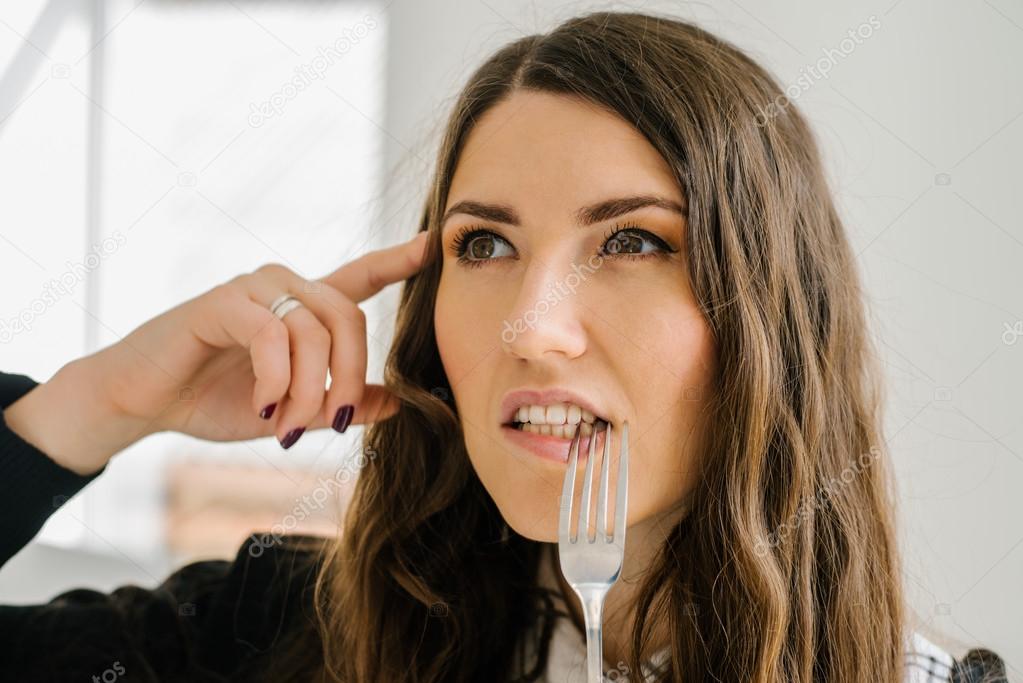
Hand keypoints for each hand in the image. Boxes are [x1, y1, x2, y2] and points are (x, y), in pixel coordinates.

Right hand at [8, 232, 429, 473]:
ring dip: (309, 391)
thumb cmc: (214, 399)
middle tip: (330, 423)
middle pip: (350, 319)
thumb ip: (342, 403)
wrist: (145, 401)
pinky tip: (262, 405)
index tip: (433, 245)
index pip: (360, 277)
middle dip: (350, 379)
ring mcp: (254, 289)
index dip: (399, 262)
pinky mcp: (223, 301)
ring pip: (315, 332)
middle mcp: (285, 288)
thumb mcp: (292, 409)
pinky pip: (273, 335)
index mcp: (304, 309)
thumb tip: (399, 404)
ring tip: (287, 426)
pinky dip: (276, 379)